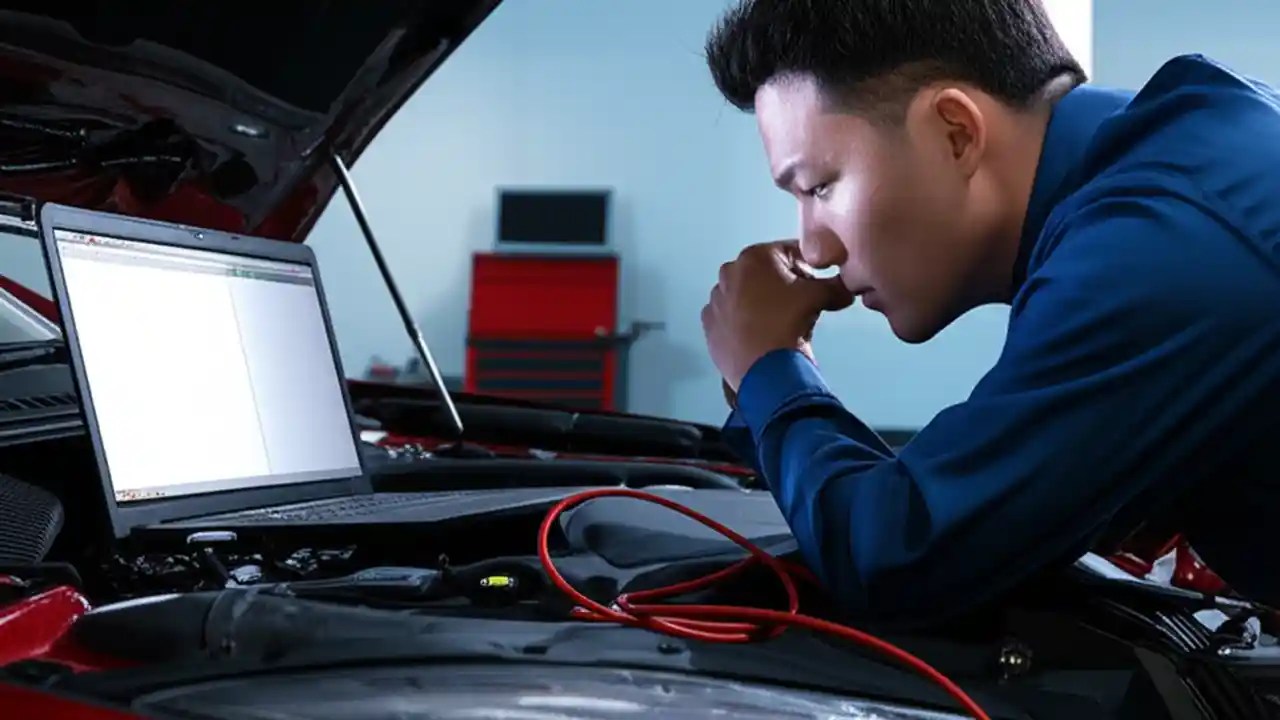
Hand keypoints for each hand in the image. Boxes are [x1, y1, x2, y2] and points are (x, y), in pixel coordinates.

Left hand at [702, 241, 853, 391]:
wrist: (764, 368)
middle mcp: (729, 271)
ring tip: (778, 325)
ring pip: (746, 295)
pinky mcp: (708, 324)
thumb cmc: (789, 321)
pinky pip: (731, 317)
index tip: (816, 287)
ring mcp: (715, 299)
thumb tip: (847, 287)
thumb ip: (836, 285)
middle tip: (799, 308)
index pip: (791, 252)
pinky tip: (758, 336)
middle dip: (783, 286)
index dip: (809, 269)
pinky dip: (744, 322)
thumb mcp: (820, 297)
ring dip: (762, 304)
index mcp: (754, 256)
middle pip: (766, 273)